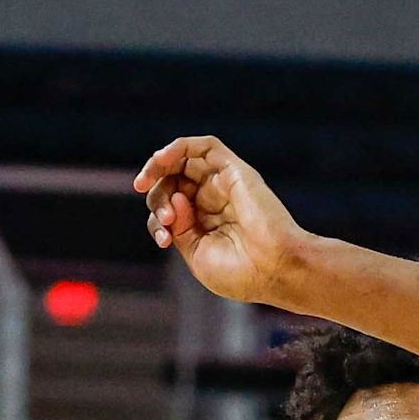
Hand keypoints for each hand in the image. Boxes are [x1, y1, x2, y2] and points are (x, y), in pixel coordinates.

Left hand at [131, 135, 315, 308]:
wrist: (274, 269)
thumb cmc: (240, 273)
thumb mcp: (196, 254)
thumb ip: (179, 227)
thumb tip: (173, 199)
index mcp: (204, 225)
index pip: (169, 210)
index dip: (157, 221)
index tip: (166, 241)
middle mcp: (213, 201)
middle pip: (171, 184)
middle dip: (157, 198)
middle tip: (168, 219)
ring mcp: (223, 184)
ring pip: (183, 161)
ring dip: (158, 168)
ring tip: (144, 182)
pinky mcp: (233, 170)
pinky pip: (203, 146)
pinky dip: (178, 147)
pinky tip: (160, 159)